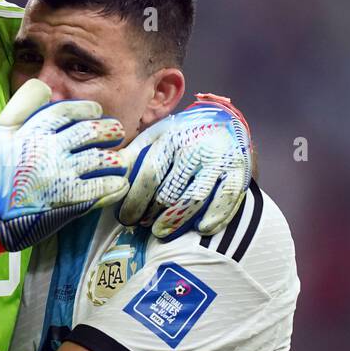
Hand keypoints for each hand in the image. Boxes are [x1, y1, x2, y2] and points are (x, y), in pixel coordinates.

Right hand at [0, 79, 127, 279]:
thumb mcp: (2, 134)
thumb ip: (21, 105)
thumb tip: (45, 86)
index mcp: (32, 133)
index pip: (67, 111)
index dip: (86, 108)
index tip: (97, 111)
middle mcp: (48, 150)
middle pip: (90, 131)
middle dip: (109, 129)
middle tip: (117, 131)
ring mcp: (61, 175)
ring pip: (101, 158)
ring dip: (116, 158)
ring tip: (121, 159)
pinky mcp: (70, 199)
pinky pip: (102, 186)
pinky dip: (115, 184)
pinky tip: (119, 182)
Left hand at [117, 94, 252, 239]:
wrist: (224, 119)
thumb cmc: (181, 135)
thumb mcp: (155, 136)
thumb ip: (134, 155)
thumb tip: (110, 175)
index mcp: (171, 137)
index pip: (148, 174)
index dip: (135, 201)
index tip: (126, 218)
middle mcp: (195, 146)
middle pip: (169, 190)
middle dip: (152, 213)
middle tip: (142, 225)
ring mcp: (219, 158)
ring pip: (194, 198)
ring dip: (175, 220)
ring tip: (161, 231)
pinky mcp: (239, 169)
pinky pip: (226, 198)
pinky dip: (215, 216)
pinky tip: (202, 228)